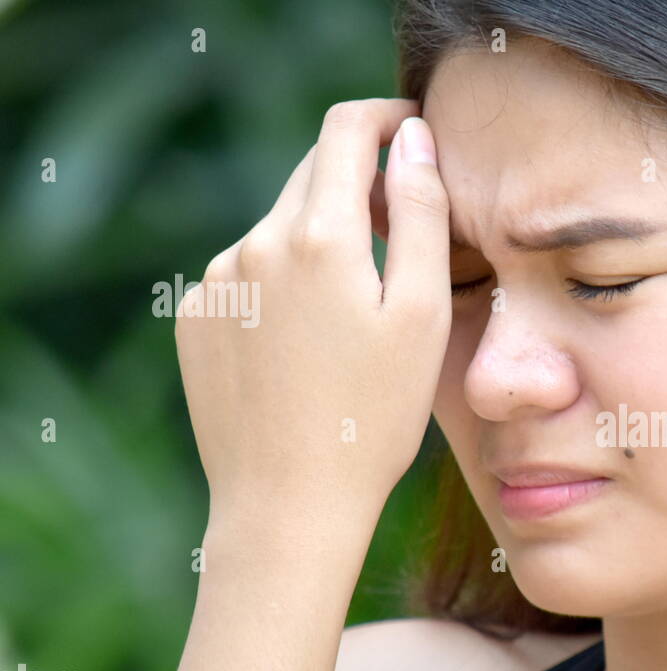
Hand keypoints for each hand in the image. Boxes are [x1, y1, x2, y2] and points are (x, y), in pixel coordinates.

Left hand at [175, 98, 450, 523]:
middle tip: (404, 228)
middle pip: (312, 176)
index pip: (345, 131)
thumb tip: (412, 140)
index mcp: (318, 237)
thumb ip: (420, 215)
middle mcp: (253, 243)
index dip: (384, 119)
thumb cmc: (372, 418)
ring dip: (322, 240)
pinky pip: (248, 272)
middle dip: (359, 183)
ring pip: (280, 228)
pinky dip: (284, 280)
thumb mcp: (420, 316)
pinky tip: (309, 343)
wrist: (287, 505)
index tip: (413, 131)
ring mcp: (216, 280)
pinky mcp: (195, 317)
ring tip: (357, 313)